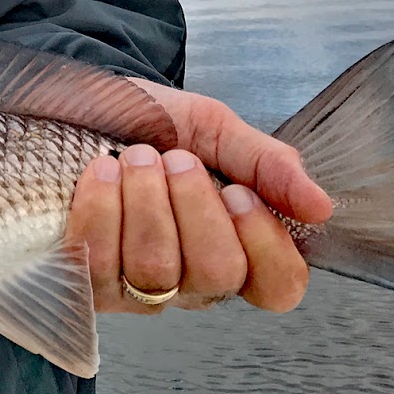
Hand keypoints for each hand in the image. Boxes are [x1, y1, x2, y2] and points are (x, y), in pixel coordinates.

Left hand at [65, 84, 333, 314]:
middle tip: (175, 158)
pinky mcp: (84, 284)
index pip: (278, 287)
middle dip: (195, 206)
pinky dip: (102, 209)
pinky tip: (101, 172)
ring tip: (134, 157)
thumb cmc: (145, 120)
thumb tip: (321, 206)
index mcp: (235, 245)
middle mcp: (190, 280)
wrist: (72, 103)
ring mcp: (135, 289)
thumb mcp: (212, 126)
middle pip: (218, 276)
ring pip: (158, 272)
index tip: (238, 191)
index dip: (265, 244)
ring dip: (147, 201)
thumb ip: (267, 163)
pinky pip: (100, 266)